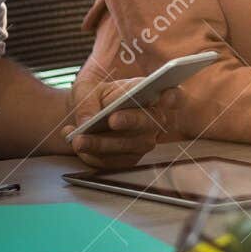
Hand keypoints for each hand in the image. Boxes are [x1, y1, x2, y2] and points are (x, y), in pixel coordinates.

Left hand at [64, 80, 185, 168]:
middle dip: (131, 121)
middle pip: (150, 123)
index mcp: (149, 94)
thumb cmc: (93, 97)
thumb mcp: (86, 90)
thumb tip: (88, 121)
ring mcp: (143, 141)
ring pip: (128, 146)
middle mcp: (152, 119)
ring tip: (78, 138)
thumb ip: (87, 102)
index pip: (172, 95)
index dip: (174, 97)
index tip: (168, 97)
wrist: (84, 116)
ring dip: (101, 144)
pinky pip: (113, 161)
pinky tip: (76, 142)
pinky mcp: (129, 158)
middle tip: (112, 119)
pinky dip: (91, 154)